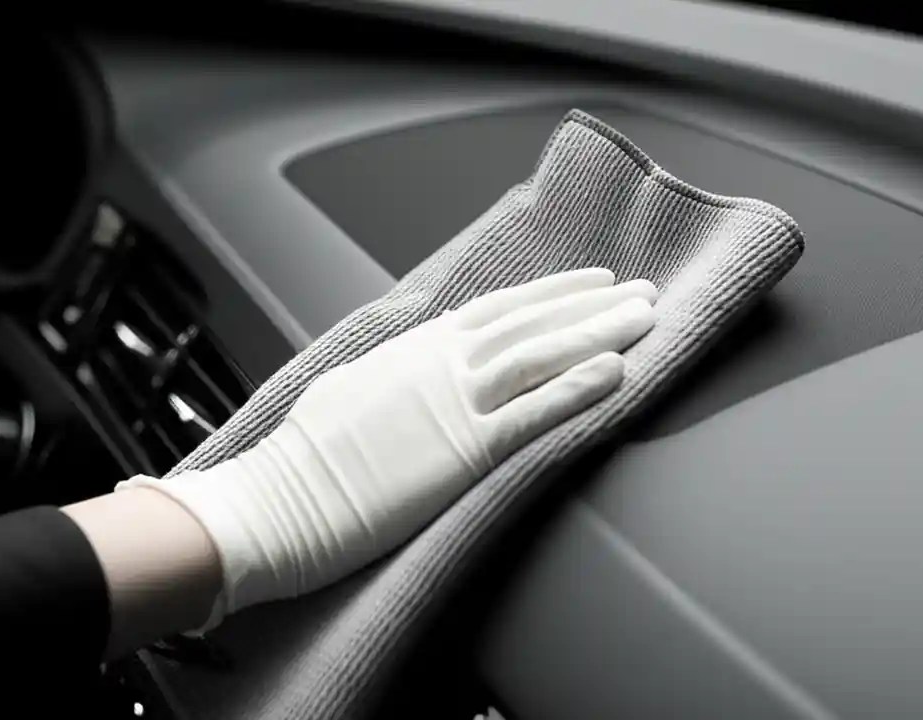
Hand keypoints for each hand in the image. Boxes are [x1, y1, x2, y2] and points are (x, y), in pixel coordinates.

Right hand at [121, 268, 656, 623]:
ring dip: (601, 332)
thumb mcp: (349, 390)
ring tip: (647, 316)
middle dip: (593, 304)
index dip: (551, 293)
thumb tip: (419, 365)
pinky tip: (617, 373)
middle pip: (533, 323)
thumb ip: (396, 373)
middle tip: (644, 289)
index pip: (499, 309)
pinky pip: (535, 413)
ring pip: (543, 356)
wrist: (275, 501)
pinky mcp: (464, 452)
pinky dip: (579, 388)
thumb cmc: (301, 459)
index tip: (591, 280)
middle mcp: (441, 365)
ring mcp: (454, 404)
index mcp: (413, 349)